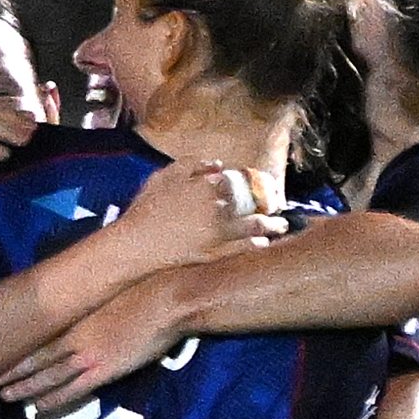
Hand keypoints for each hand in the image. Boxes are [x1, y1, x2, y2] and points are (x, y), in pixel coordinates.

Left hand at [0, 278, 184, 416]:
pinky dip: (54, 400)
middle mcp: (76, 336)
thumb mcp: (110, 291)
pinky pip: (74, 389)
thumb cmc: (145, 288)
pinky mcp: (106, 370)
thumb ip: (92, 303)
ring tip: (5, 397)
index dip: (20, 347)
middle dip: (13, 370)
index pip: (40, 335)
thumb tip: (81, 306)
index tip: (0, 352)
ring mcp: (89, 354)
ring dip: (25, 388)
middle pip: (37, 356)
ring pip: (48, 375)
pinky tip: (38, 408)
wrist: (169, 299)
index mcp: (78, 315)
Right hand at [104, 157, 284, 277]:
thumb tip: (218, 164)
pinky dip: (256, 244)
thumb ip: (191, 165)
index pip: (240, 180)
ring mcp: (218, 233)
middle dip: (270, 203)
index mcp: (207, 186)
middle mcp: (218, 207)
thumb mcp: (164, 177)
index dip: (256, 182)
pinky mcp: (215, 253)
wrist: (137, 244)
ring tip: (282, 226)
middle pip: (254, 202)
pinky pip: (242, 248)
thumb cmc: (147, 208)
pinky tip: (263, 243)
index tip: (264, 184)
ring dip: (272, 225)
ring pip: (254, 226)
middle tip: (278, 204)